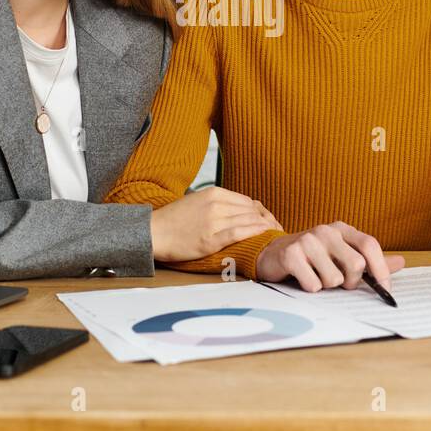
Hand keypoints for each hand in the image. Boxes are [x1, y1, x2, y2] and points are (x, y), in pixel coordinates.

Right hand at [150, 187, 282, 261]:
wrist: (153, 232)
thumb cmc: (174, 220)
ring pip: (248, 220)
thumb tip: (239, 210)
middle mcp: (216, 203)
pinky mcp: (211, 238)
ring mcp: (214, 220)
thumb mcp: (197, 202)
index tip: (268, 220)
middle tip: (277, 229)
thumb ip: (218, 203)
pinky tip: (263, 234)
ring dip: (264, 227)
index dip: (260, 211)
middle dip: (266, 220)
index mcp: (213, 192)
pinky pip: (239, 233)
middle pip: (250, 210)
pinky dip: (254, 232)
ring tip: (274, 234)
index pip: (246, 201)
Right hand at [254, 221, 404, 291]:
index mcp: (342, 229)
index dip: (381, 269)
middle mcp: (326, 230)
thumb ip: (370, 260)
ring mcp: (308, 240)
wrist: (272, 253)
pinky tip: (302, 278)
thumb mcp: (341, 255)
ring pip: (334, 279)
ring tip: (316, 276)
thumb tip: (401, 262)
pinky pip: (313, 284)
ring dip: (327, 286)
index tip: (385, 290)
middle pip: (356, 265)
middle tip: (338, 282)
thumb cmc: (312, 257)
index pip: (370, 245)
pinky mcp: (291, 254)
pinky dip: (310, 288)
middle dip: (350, 282)